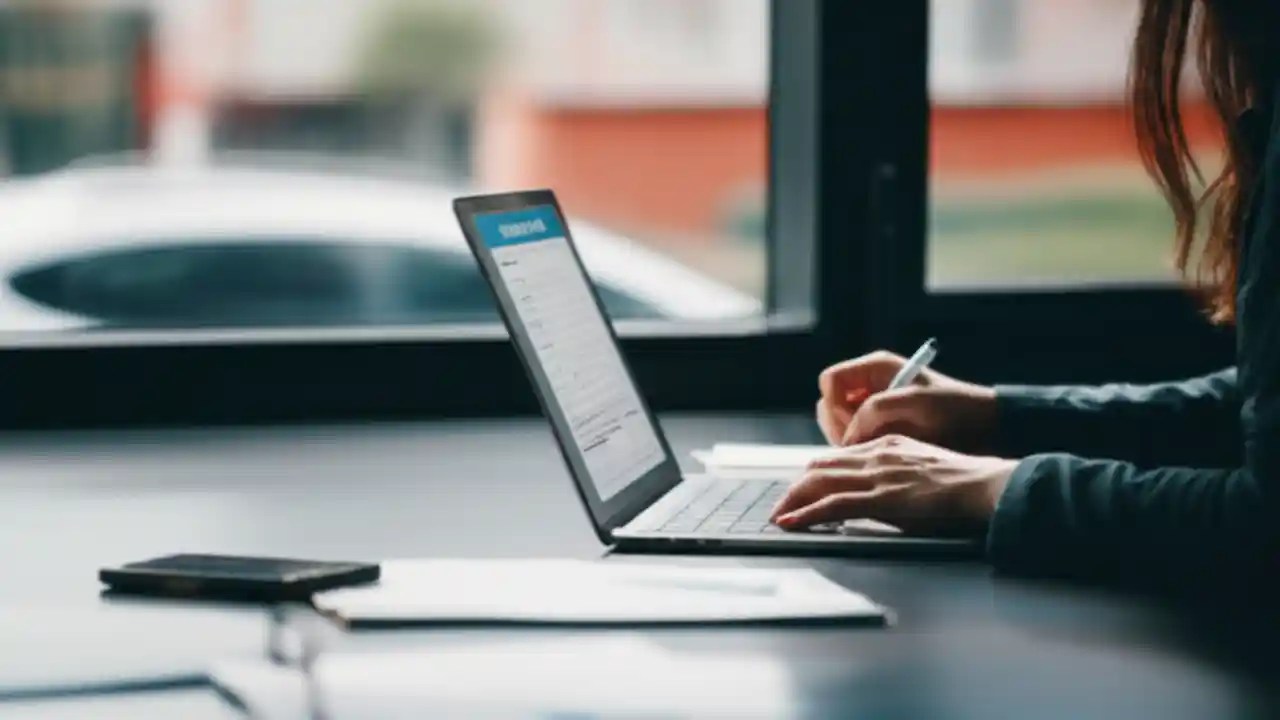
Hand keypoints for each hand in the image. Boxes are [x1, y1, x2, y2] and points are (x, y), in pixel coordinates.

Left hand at [769, 435, 1016, 535]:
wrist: (983, 486)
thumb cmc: (961, 484)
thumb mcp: (921, 468)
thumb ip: (896, 474)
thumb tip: (880, 492)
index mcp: (886, 445)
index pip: (837, 456)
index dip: (813, 474)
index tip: (801, 488)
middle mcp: (876, 455)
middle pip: (821, 467)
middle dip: (796, 487)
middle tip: (782, 505)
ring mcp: (876, 476)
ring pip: (820, 483)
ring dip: (793, 501)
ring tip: (778, 515)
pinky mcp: (880, 499)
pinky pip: (832, 505)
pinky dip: (806, 514)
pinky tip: (791, 522)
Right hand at [816, 350, 997, 450]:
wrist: (985, 428)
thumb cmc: (954, 407)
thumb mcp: (915, 402)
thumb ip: (875, 411)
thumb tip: (849, 437)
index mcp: (874, 369)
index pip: (830, 382)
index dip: (836, 404)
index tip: (854, 424)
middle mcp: (868, 387)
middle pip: (830, 405)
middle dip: (840, 426)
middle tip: (864, 442)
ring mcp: (873, 410)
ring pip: (838, 426)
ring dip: (849, 441)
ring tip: (875, 450)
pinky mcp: (881, 431)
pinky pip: (855, 441)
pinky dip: (860, 449)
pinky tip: (880, 456)